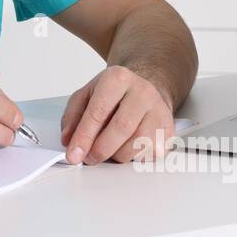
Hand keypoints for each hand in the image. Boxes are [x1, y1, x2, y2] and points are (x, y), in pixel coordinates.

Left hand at [60, 65, 176, 164]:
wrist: (144, 91)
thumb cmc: (114, 95)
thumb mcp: (87, 95)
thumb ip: (73, 116)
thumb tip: (68, 140)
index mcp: (118, 79)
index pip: (98, 111)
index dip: (84, 136)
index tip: (73, 154)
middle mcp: (142, 92)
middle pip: (121, 128)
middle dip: (100, 149)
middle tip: (88, 158)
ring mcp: (159, 111)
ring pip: (137, 145)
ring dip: (117, 155)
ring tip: (110, 148)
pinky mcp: (168, 130)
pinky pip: (149, 154)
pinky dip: (133, 158)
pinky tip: (128, 146)